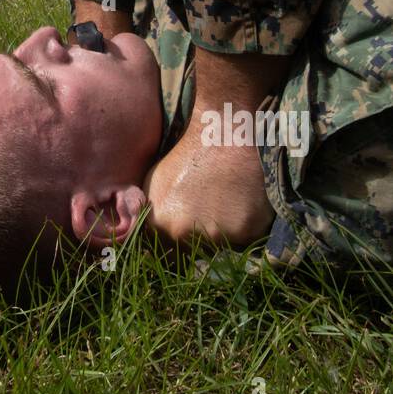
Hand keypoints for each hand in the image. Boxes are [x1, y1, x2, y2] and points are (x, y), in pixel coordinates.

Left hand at [143, 110, 273, 250]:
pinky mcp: (246, 230)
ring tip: (227, 206)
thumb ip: (148, 217)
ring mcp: (217, 234)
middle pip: (197, 256)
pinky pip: (247, 243)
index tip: (191, 235)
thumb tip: (146, 246)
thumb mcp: (153, 184)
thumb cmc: (188, 158)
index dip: (181, 249)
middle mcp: (185, 234)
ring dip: (226, 237)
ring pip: (223, 251)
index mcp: (160, 224)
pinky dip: (247, 229)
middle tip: (211, 214)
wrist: (223, 136)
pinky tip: (242, 205)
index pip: (169, 257)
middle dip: (203, 242)